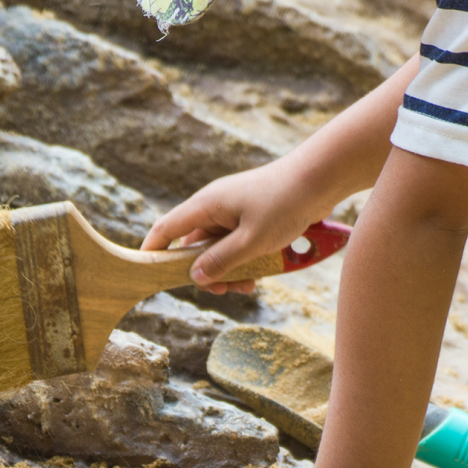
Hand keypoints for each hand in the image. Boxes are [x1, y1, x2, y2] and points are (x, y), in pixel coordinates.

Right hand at [141, 160, 334, 295]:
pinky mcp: (252, 216)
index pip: (166, 229)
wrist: (321, 177)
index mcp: (206, 205)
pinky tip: (260, 274)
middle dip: (205, 272)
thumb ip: (222, 261)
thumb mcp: (252, 240)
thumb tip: (195, 277)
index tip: (146, 272)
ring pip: (219, 248)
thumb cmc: (285, 202)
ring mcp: (234, 211)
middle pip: (194, 246)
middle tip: (223, 291)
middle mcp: (215, 206)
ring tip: (248, 286)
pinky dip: (244, 260)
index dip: (152, 251)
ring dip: (228, 270)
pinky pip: (238, 243)